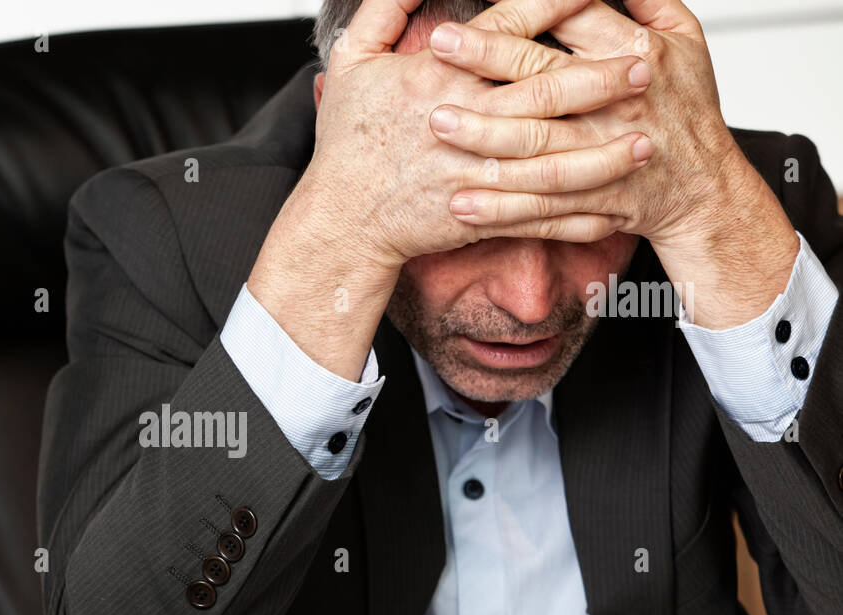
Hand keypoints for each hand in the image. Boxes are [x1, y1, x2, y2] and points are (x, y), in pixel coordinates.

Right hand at [247, 0, 654, 377]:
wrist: (341, 219)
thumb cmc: (346, 144)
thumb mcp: (352, 62)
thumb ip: (385, 9)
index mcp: (436, 80)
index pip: (508, 31)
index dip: (554, 4)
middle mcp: (462, 124)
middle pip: (544, 93)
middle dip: (599, 80)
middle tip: (644, 67)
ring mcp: (473, 174)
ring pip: (551, 160)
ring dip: (602, 153)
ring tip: (647, 140)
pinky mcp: (478, 216)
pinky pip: (536, 217)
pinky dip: (575, 217)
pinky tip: (611, 207)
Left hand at [428, 0, 799, 325]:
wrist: (703, 188)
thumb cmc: (686, 107)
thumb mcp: (685, 36)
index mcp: (636, 54)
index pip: (572, 19)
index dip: (523, 9)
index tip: (478, 10)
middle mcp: (618, 105)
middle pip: (545, 80)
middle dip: (487, 64)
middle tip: (438, 48)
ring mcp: (605, 157)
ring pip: (538, 148)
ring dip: (484, 139)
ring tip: (437, 125)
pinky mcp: (594, 202)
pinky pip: (542, 208)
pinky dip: (502, 209)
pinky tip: (462, 203)